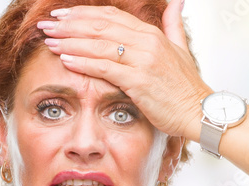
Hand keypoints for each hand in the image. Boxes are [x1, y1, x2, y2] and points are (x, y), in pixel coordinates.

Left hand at [38, 2, 212, 139]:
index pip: (111, 17)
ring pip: (99, 45)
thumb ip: (173, 24)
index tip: (62, 16)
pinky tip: (66, 60)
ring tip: (50, 41)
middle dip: (70, 25)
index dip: (84, 14)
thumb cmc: (187, 87)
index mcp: (152, 34)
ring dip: (71, 42)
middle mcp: (146, 42)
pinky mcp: (139, 81)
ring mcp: (143, 60)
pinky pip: (105, 67)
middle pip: (100, 27)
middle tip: (47, 26)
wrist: (201, 112)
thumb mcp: (181, 49)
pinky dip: (84, 62)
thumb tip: (176, 1)